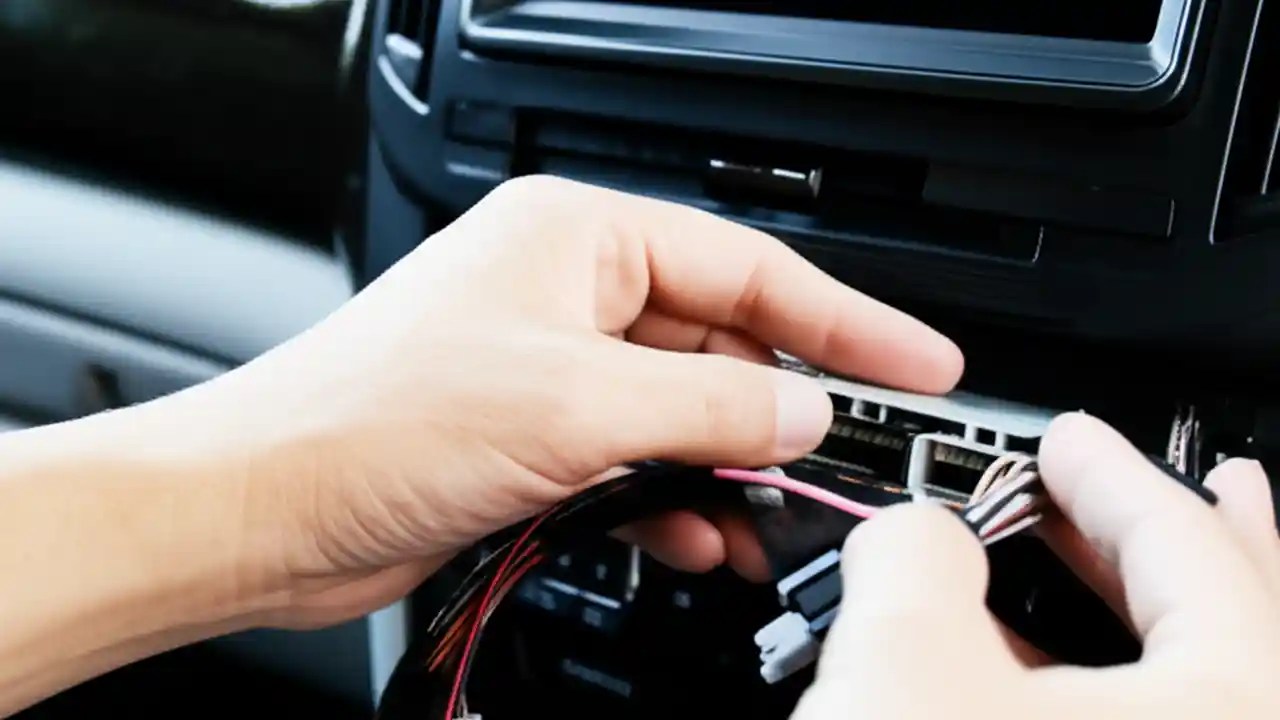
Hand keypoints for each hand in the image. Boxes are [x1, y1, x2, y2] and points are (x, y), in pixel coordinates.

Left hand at [150, 176, 961, 627]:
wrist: (266, 511)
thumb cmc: (373, 420)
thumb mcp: (576, 407)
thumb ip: (709, 412)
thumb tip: (803, 414)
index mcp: (579, 240)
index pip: (747, 270)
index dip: (844, 319)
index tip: (917, 362)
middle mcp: (568, 296)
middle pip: (719, 348)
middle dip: (778, 415)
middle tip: (843, 466)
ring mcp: (551, 370)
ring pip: (682, 416)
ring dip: (727, 472)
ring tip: (769, 522)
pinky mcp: (533, 438)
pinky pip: (637, 463)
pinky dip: (672, 503)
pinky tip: (697, 539)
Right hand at [794, 413, 1279, 719]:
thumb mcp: (902, 660)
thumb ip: (913, 548)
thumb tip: (911, 535)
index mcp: (1230, 703)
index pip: (1184, 543)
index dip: (1109, 472)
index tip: (1070, 439)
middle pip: (1238, 616)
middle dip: (1185, 533)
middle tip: (1157, 484)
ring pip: (1197, 689)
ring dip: (1143, 617)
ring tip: (1111, 574)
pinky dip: (1100, 694)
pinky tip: (1040, 684)